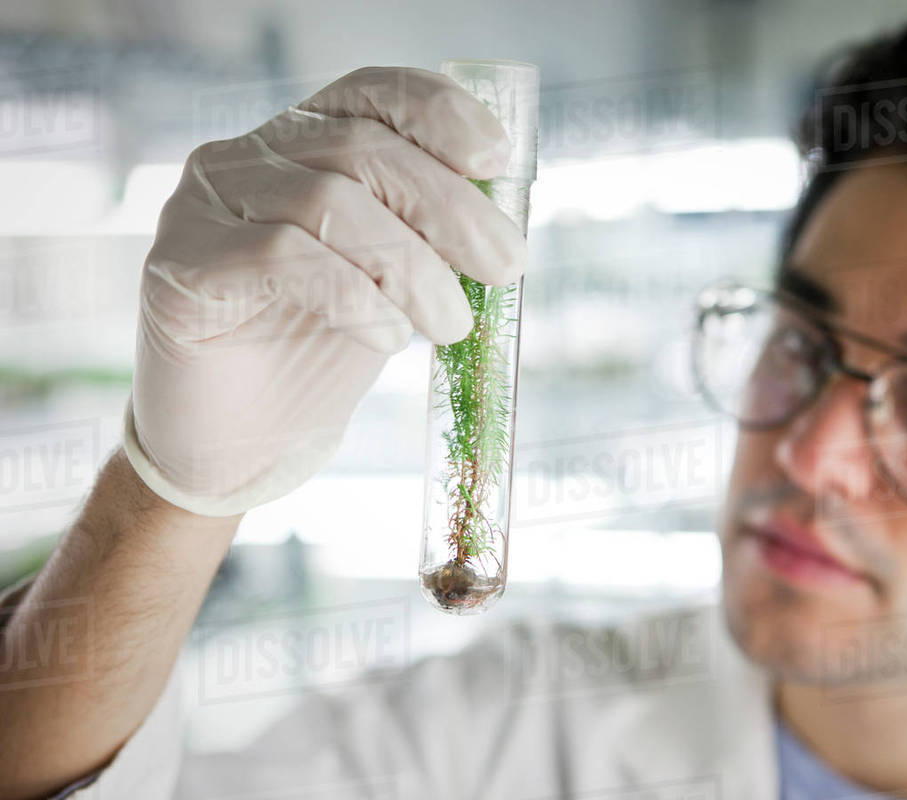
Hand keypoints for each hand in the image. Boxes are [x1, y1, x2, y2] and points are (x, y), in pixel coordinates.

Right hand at [125, 67, 526, 515]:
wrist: (244, 440)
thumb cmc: (322, 352)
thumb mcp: (395, 283)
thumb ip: (431, 238)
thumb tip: (502, 222)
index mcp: (306, 145)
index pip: (371, 93)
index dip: (439, 113)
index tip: (496, 159)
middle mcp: (249, 157)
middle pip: (361, 148)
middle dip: (449, 207)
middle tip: (506, 266)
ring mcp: (206, 204)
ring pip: (327, 200)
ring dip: (411, 265)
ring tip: (451, 322)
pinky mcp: (179, 262)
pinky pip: (281, 256)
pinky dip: (354, 294)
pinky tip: (388, 334)